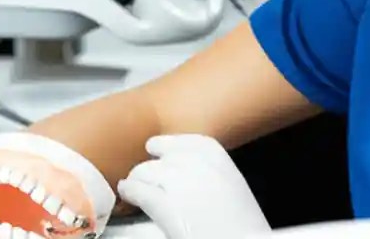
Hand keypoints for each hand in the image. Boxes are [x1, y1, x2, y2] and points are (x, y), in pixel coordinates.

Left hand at [117, 135, 268, 238]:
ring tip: (133, 184)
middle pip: (164, 156)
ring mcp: (178, 183)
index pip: (189, 142)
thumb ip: (214, 175)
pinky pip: (138, 190)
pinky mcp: (163, 205)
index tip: (159, 149)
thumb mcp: (235, 190)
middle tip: (147, 174)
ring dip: (139, 178)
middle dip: (154, 166)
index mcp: (220, 160)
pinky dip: (130, 190)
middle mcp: (197, 164)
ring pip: (146, 171)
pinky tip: (126, 192)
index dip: (170, 145)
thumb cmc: (242, 227)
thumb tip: (190, 175)